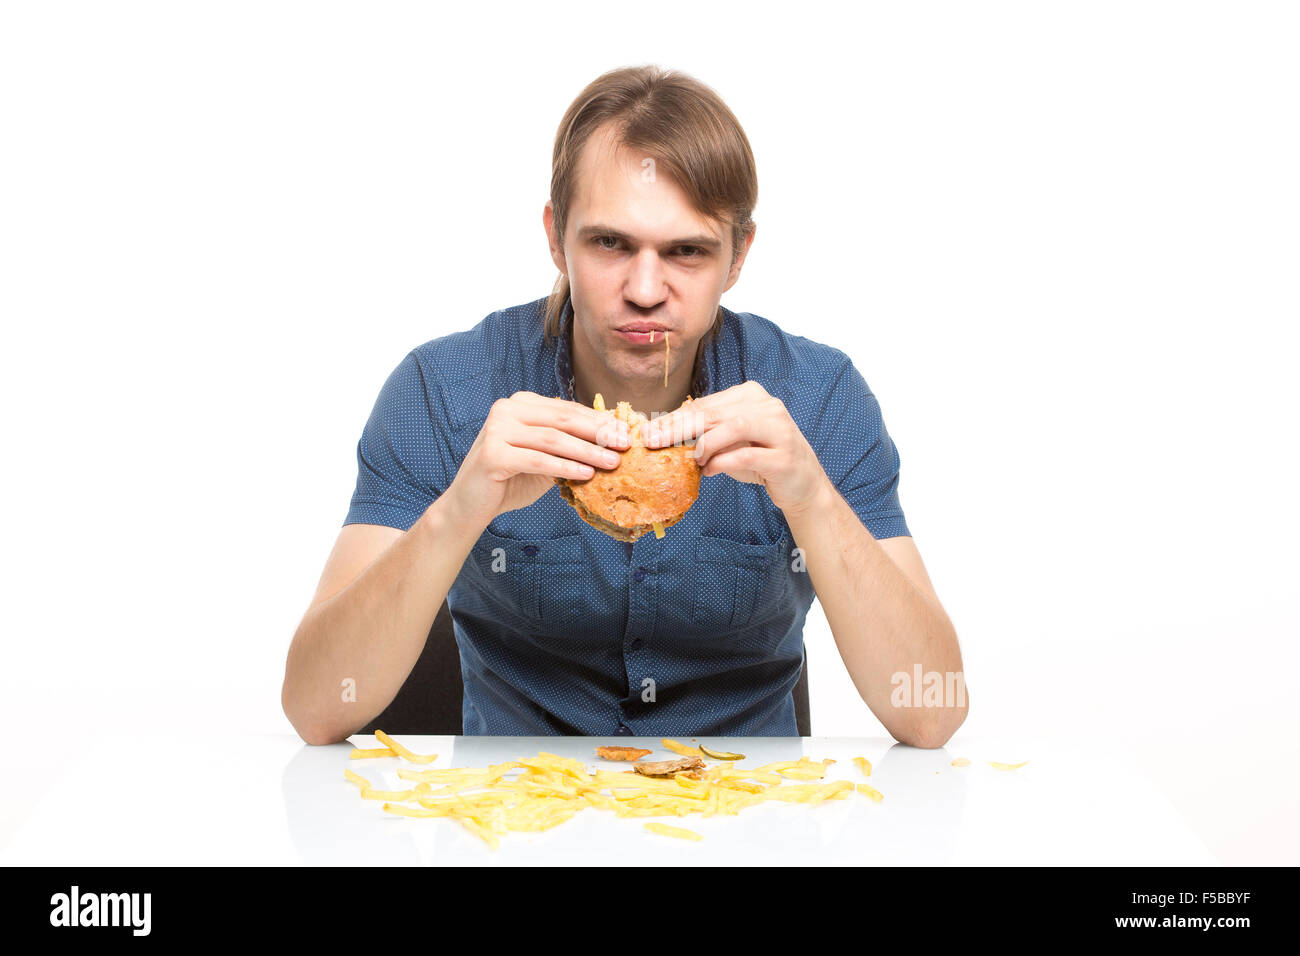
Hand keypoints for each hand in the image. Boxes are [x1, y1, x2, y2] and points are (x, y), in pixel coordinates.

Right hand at [445, 391, 630, 528]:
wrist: (470, 505)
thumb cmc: (510, 480)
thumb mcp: (545, 459)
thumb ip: (568, 446)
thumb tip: (611, 442)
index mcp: (521, 404)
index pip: (567, 410)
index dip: (599, 420)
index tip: (627, 432)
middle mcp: (506, 409)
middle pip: (563, 420)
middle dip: (598, 433)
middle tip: (625, 445)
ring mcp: (497, 430)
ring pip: (553, 439)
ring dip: (587, 451)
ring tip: (612, 463)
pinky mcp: (493, 454)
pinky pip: (538, 460)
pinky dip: (565, 467)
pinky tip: (586, 474)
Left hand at [642, 381, 831, 517]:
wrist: (802, 484)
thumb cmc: (761, 459)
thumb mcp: (731, 441)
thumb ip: (706, 432)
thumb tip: (662, 433)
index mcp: (751, 395)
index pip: (705, 404)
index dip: (673, 418)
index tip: (648, 432)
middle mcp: (767, 406)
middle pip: (714, 413)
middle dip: (679, 428)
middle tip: (655, 443)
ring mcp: (779, 429)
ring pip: (733, 427)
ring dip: (706, 444)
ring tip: (694, 460)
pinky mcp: (784, 456)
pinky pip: (746, 455)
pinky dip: (723, 463)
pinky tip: (710, 471)